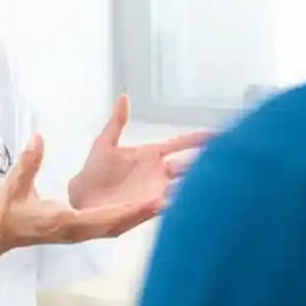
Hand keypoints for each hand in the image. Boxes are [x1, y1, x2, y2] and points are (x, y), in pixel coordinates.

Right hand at [0, 133, 159, 268]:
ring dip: (138, 216)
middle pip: (117, 225)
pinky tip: (141, 207)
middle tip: (168, 200)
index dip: (125, 212)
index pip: (99, 219)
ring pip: (116, 227)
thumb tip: (38, 138)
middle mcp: (77, 231)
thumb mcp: (14, 185)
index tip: (148, 203)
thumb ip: (28, 162)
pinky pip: (109, 225)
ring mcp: (79, 233)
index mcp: (64, 222)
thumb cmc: (6, 213)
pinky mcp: (79, 230)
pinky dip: (127, 217)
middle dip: (142, 214)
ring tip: (164, 202)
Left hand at [67, 94, 211, 211]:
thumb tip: (124, 97)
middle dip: (205, 162)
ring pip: (184, 185)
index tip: (217, 134)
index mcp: (151, 156)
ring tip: (216, 180)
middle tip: (225, 157)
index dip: (197, 140)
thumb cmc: (93, 173)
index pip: (179, 145)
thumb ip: (117, 122)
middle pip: (188, 166)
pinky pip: (170, 204)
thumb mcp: (105, 144)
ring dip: (198, 184)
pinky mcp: (149, 209)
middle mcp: (158, 174)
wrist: (80, 199)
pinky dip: (181, 202)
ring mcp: (156, 191)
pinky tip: (191, 199)